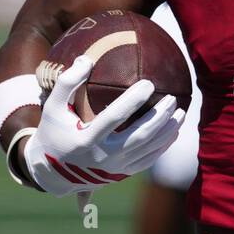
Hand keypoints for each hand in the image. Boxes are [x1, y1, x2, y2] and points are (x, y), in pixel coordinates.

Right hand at [23, 55, 182, 195]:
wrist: (52, 173)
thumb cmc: (53, 132)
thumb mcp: (52, 107)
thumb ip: (67, 82)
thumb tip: (86, 59)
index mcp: (86, 139)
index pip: (114, 117)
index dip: (133, 100)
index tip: (149, 83)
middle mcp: (103, 157)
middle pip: (139, 135)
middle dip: (159, 116)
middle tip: (172, 98)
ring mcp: (115, 168)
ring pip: (148, 149)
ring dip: (168, 130)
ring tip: (181, 111)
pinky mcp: (122, 174)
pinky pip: (148, 160)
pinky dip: (163, 146)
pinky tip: (174, 131)